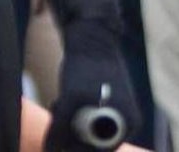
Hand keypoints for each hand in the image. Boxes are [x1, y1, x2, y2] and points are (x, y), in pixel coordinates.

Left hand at [47, 18, 138, 149]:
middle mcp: (126, 118)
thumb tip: (50, 151)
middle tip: (57, 113)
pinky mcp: (104, 98)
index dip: (76, 148)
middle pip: (94, 140)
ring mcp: (116, 108)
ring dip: (69, 120)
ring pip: (87, 127)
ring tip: (58, 104)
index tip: (57, 141)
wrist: (89, 37)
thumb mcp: (72, 98)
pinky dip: (72, 110)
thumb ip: (61, 127)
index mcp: (128, 123)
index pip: (102, 150)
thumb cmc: (86, 66)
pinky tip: (60, 100)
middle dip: (72, 131)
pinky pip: (86, 114)